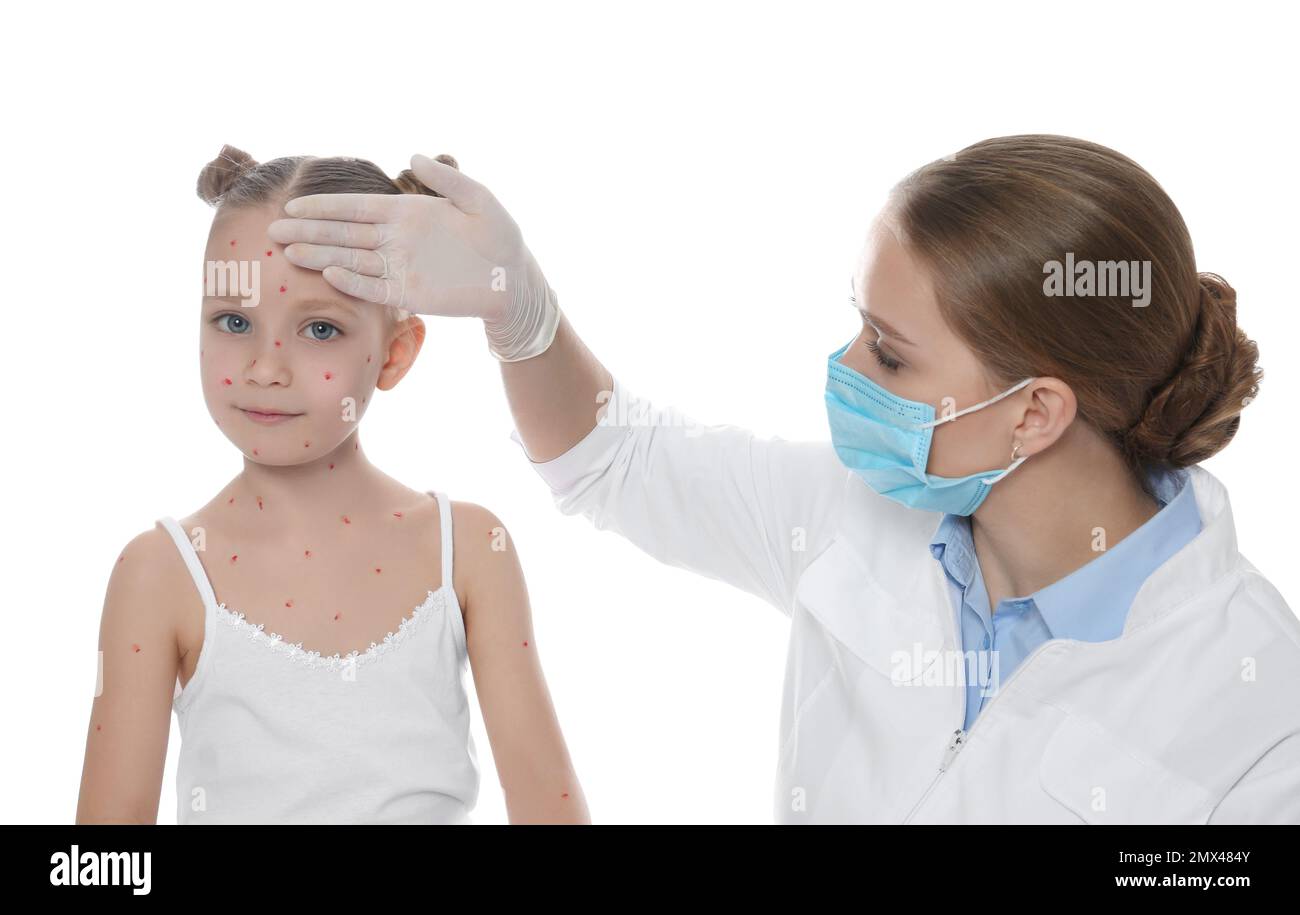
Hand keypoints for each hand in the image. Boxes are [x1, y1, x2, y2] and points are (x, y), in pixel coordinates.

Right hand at [266, 154, 559, 359]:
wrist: (514, 278)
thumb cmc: (500, 236)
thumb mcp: (478, 200)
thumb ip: (445, 179)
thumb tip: (412, 155)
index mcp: (406, 213)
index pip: (355, 209)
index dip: (324, 208)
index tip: (292, 206)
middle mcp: (395, 240)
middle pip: (343, 234)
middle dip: (309, 232)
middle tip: (273, 230)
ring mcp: (400, 267)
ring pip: (351, 260)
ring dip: (320, 257)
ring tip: (288, 252)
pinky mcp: (410, 294)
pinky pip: (374, 288)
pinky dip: (353, 282)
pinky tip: (329, 274)